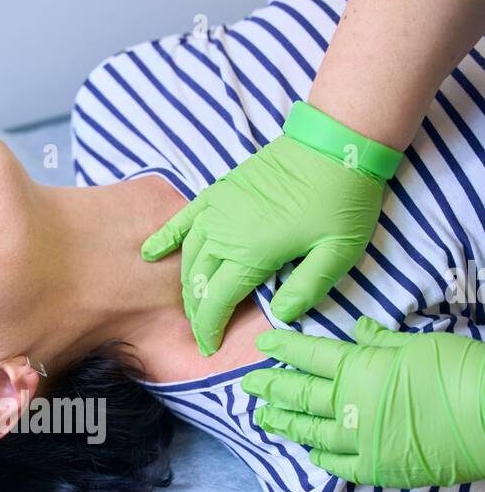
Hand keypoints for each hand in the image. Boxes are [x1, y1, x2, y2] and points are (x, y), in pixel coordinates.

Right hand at [140, 102, 399, 354]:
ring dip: (188, 285)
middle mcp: (225, 233)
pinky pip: (183, 218)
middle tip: (205, 333)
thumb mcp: (338, 254)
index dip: (209, 329)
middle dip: (197, 313)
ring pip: (189, 257)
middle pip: (198, 283)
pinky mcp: (220, 191)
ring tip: (194, 305)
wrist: (336, 143)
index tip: (209, 348)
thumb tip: (280, 317)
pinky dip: (165, 238)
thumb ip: (306, 289)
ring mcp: (218, 209)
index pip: (216, 303)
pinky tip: (149, 253)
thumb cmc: (342, 199)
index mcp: (251, 254)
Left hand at [241, 318, 484, 487]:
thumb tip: (357, 328)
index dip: (283, 348)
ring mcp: (360, 440)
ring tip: (264, 418)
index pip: (310, 355)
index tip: (261, 345)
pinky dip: (320, 457)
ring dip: (285, 423)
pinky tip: (308, 452)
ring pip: (311, 430)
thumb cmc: (459, 371)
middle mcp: (350, 404)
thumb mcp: (419, 344)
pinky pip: (338, 464)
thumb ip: (382, 341)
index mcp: (360, 367)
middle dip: (271, 388)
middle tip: (247, 387)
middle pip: (301, 394)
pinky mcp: (377, 468)